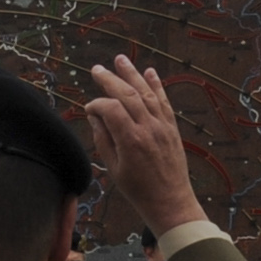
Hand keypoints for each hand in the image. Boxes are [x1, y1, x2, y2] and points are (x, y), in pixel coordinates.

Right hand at [85, 57, 203, 234]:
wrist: (170, 202)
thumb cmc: (138, 190)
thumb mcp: (113, 169)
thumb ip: (103, 140)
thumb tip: (96, 117)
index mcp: (130, 140)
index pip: (110, 109)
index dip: (97, 105)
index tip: (88, 109)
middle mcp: (148, 128)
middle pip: (127, 95)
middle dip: (110, 79)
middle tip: (96, 68)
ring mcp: (162, 126)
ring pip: (146, 93)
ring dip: (132, 74)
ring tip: (120, 59)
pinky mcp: (172, 128)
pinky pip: (163, 101)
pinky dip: (157, 85)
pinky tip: (149, 72)